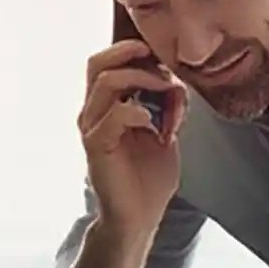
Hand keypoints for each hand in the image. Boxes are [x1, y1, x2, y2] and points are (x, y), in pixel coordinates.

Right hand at [79, 39, 188, 233]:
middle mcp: (93, 113)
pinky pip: (115, 114)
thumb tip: (176, 80)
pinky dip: (139, 111)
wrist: (140, 216)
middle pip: (97, 63)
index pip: (106, 62)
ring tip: (166, 92)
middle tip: (162, 66)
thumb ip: (168, 103)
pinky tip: (155, 125)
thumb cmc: (149, 177)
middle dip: (131, 55)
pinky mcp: (96, 147)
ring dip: (143, 80)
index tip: (163, 57)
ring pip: (106, 82)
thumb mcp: (165, 130)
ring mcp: (92, 129)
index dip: (132, 51)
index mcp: (106, 106)